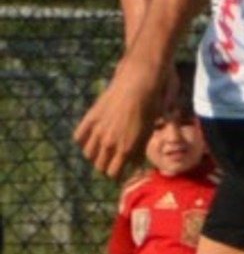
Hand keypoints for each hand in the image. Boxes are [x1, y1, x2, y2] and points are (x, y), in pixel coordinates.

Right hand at [74, 56, 168, 178]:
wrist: (141, 78)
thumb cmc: (154, 103)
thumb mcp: (151, 129)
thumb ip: (140, 148)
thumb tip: (134, 164)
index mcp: (127, 148)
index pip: (113, 173)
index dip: (118, 175)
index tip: (121, 173)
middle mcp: (109, 141)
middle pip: (100, 166)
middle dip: (107, 167)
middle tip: (114, 163)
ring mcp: (98, 129)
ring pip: (88, 154)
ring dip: (95, 155)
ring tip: (104, 151)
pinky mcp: (91, 116)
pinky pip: (79, 136)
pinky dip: (84, 139)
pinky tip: (92, 137)